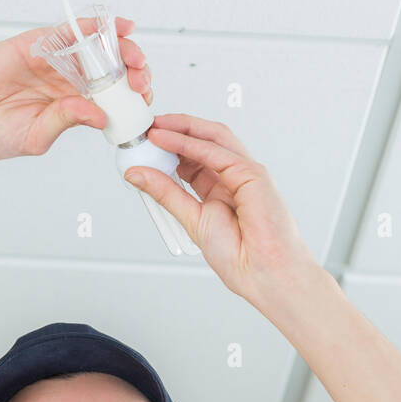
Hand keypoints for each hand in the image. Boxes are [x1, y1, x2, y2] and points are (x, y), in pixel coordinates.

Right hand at [0, 15, 151, 169]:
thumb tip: (98, 114)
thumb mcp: (37, 137)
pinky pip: (66, 31)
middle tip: (141, 79)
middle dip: (131, 70)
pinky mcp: (33, 45)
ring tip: (134, 57)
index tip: (144, 101)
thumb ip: (67, 121)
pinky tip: (111, 27)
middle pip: (108, 69)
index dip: (130, 96)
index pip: (110, 97)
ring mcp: (50, 62)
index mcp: (70, 107)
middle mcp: (64, 82)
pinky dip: (90, 26)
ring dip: (119, 48)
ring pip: (94, 48)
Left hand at [124, 115, 320, 308]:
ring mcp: (245, 173)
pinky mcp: (253, 174)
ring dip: (182, 129)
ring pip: (213, 139)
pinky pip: (218, 152)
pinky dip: (191, 144)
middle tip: (147, 127)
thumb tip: (137, 174)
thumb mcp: (191, 219)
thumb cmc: (239, 257)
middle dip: (175, 130)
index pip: (192, 158)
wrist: (263, 274)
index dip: (168, 147)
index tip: (144, 144)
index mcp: (219, 190)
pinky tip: (169, 141)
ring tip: (155, 128)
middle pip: (204, 141)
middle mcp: (233, 178)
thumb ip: (166, 193)